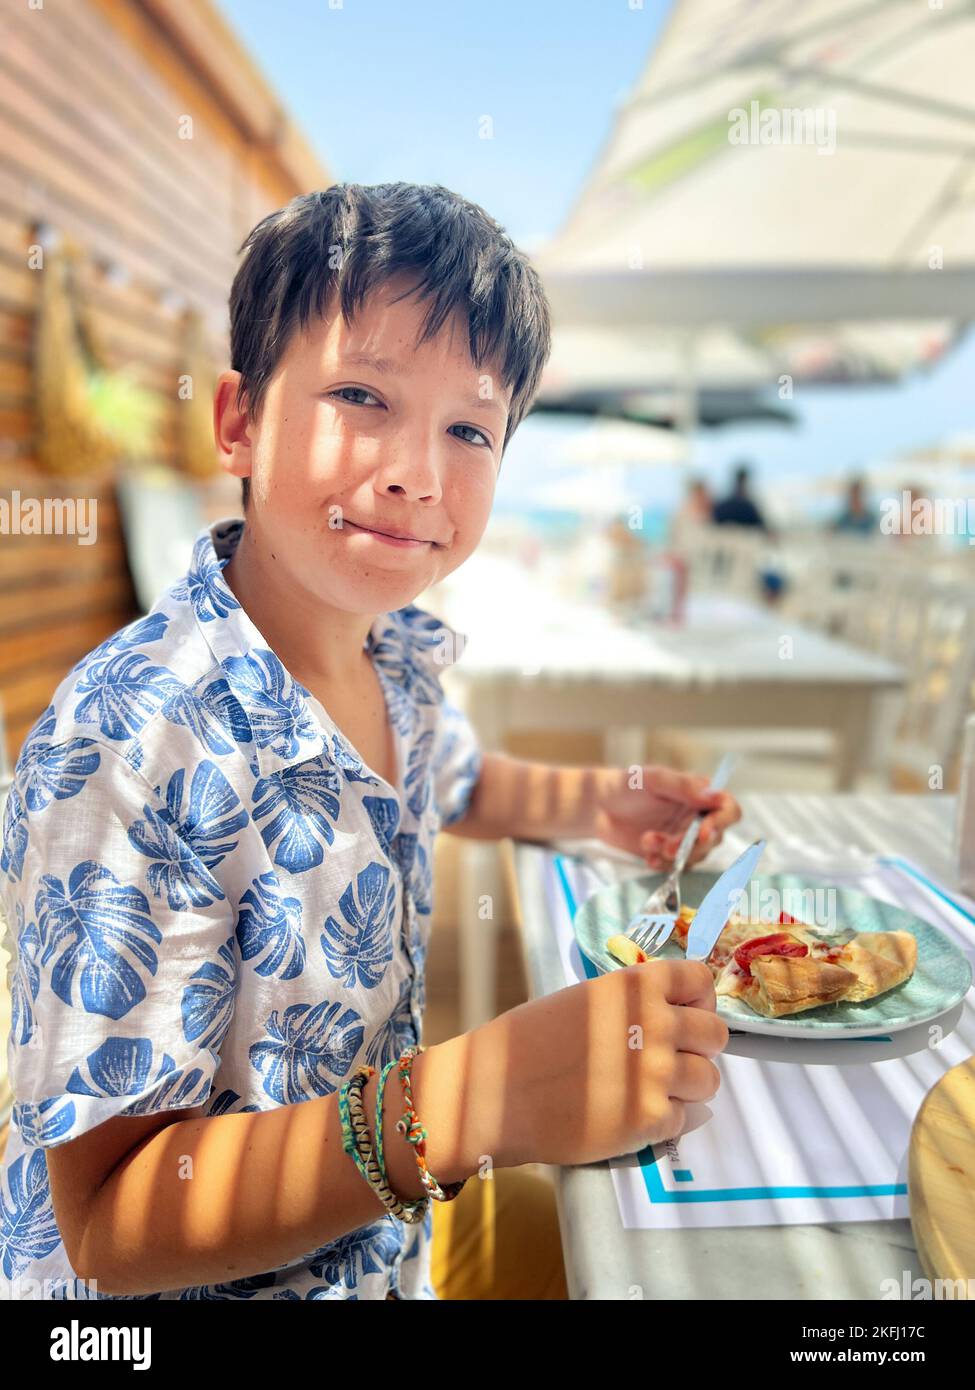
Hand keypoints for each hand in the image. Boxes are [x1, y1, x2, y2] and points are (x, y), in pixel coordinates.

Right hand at [486, 959, 728, 1167]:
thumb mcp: (584, 1000)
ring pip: (709, 1080)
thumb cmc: (527, 1043)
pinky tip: (634, 1116)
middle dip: (698, 1048)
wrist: (494, 1092)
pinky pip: (686, 1119)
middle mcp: (654, 1023)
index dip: (698, 1000)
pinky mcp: (649, 1120)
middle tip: (670, 1059)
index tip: (685, 1015)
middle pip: (716, 1034)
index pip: (700, 980)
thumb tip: (674, 1016)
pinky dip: (667, 1121)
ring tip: (652, 1091)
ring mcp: (655, 1073)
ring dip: (687, 1088)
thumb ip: (632, 1003)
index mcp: (636, 986)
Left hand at [593, 765, 741, 871]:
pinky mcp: (669, 854)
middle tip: (666, 846)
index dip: (721, 823)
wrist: (598, 806)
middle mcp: (698, 817)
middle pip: (713, 839)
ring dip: (672, 854)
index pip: (728, 810)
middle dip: (690, 845)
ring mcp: (684, 837)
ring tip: (647, 841)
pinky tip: (646, 855)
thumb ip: (684, 787)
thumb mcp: (654, 779)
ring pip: (695, 856)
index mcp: (700, 794)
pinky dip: (663, 864)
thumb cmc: (627, 785)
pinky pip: (676, 867)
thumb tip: (715, 795)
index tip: (703, 832)